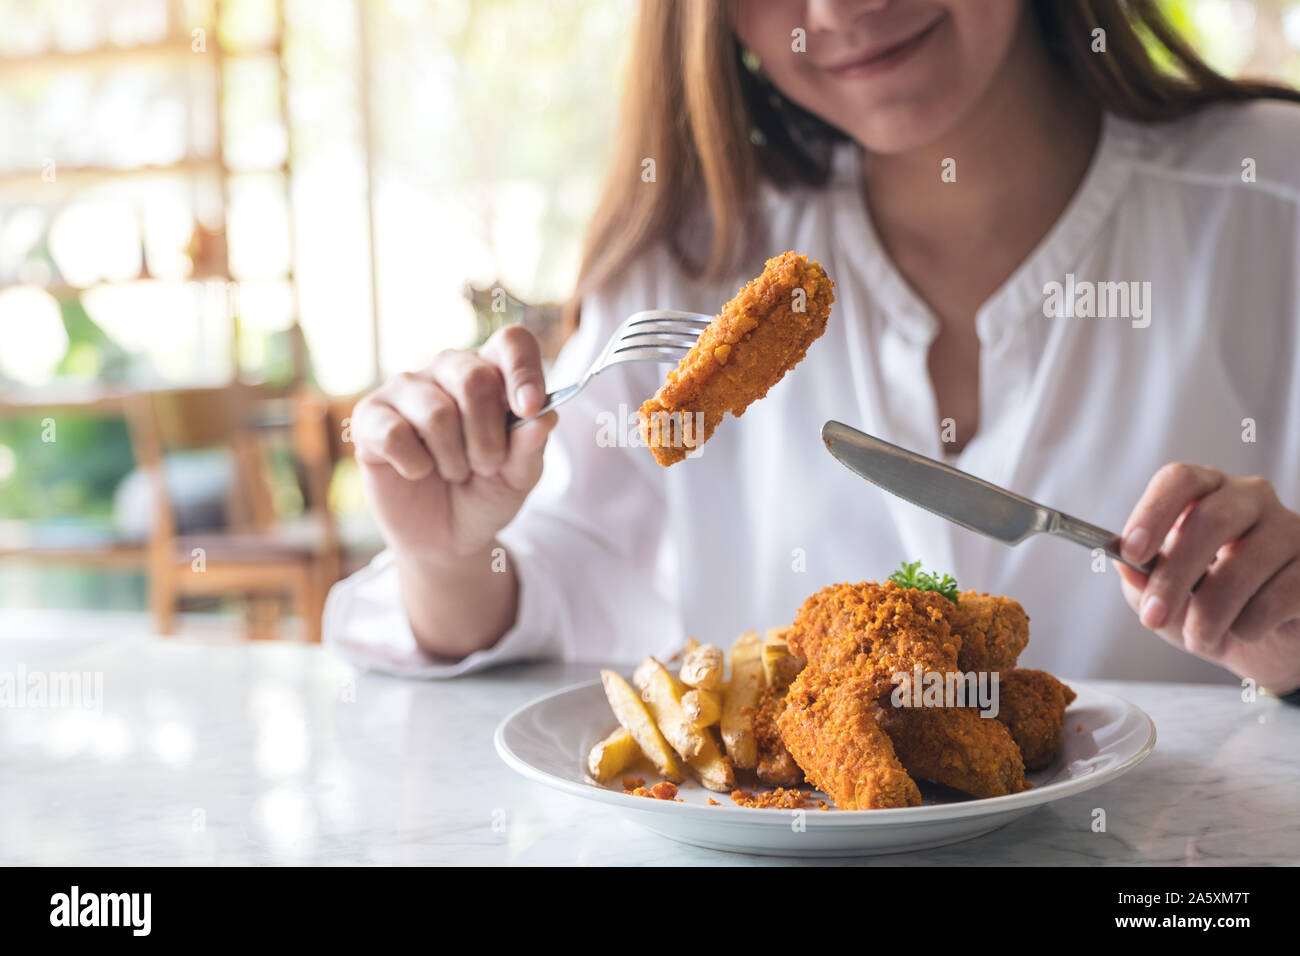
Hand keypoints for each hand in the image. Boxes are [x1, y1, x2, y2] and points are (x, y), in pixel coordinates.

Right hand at [350, 325, 557, 564]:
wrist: (446, 535)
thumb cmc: (485, 493)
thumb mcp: (520, 478)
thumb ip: (531, 447)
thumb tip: (543, 417)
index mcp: (492, 371)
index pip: (512, 343)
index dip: (524, 372)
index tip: (529, 409)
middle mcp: (448, 368)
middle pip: (473, 379)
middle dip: (488, 438)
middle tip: (487, 466)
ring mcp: (406, 388)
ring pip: (437, 413)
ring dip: (454, 458)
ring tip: (455, 472)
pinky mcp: (370, 416)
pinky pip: (394, 434)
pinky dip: (415, 465)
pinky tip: (417, 471)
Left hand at [1115, 463, 1299, 694]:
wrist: (1265, 644)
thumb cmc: (1205, 606)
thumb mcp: (1162, 595)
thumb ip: (1141, 578)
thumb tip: (1125, 566)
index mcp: (1206, 492)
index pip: (1180, 480)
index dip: (1153, 513)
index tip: (1130, 553)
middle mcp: (1251, 498)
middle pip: (1210, 520)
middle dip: (1174, 575)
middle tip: (1153, 617)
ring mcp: (1291, 528)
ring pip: (1244, 564)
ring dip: (1210, 612)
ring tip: (1197, 639)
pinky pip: (1282, 593)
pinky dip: (1251, 622)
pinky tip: (1244, 631)